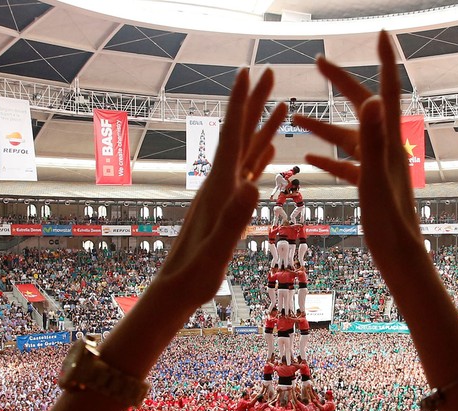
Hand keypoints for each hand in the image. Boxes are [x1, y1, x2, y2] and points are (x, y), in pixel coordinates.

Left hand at [147, 69, 286, 310]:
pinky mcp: (227, 207)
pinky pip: (248, 172)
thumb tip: (254, 184)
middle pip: (239, 134)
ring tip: (281, 105)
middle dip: (255, 102)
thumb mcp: (218, 249)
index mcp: (219, 187)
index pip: (232, 135)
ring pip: (246, 151)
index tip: (250, 72)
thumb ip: (235, 218)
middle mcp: (220, 184)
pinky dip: (260, 155)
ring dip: (262, 125)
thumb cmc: (195, 275)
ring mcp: (223, 195)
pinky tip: (270, 150)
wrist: (176, 290)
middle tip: (271, 73)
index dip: (241, 103)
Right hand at [293, 31, 422, 287]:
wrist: (400, 257)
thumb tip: (369, 100)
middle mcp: (387, 149)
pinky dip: (330, 159)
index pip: (386, 91)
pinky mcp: (372, 186)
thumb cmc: (389, 223)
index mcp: (390, 142)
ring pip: (349, 139)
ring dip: (323, 127)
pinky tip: (311, 161)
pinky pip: (348, 166)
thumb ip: (372, 138)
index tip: (379, 33)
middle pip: (363, 107)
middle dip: (341, 84)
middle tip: (319, 62)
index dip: (383, 60)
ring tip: (296, 118)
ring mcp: (379, 168)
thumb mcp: (375, 178)